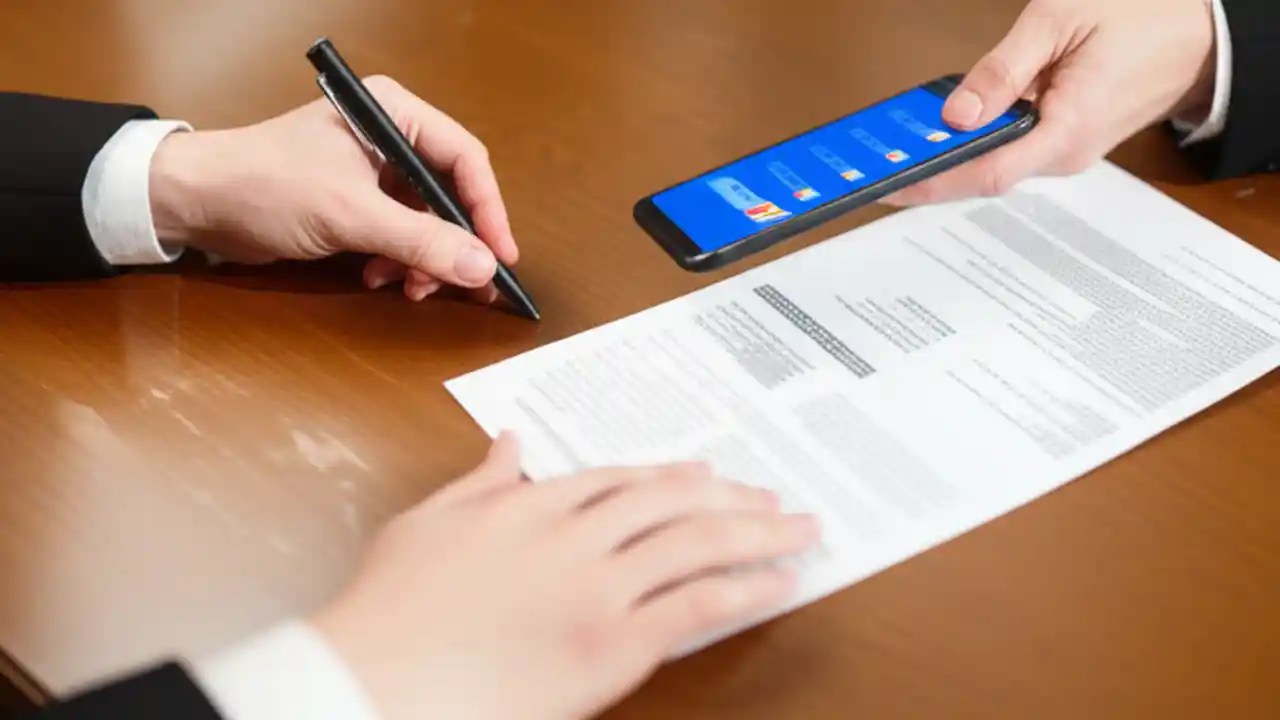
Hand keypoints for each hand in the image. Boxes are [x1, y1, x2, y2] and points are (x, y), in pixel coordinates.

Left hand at [148, 76, 516, 300]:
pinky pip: (399, 233)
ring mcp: (371, 170)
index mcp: (393, 114)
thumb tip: (482, 266)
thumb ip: (421, 242)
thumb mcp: (351, 215)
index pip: (465, 159)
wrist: (195, 203)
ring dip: (423, 258)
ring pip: (426, 220)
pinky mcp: (355, 200)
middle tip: (466, 284)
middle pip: (449, 194)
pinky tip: (379, 277)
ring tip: (409, 285)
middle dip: (454, 243)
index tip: (500, 255)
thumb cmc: (263, 184)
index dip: (488, 210)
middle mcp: (388, 136)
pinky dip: (398, 260)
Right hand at [312, 434, 819, 719]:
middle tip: (774, 499)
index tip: (708, 475)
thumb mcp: (428, 523)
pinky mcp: (612, 644)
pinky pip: (697, 608)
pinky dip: (745, 590)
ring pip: (698, 545)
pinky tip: (778, 583)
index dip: (673, 477)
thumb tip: (510, 440)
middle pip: (674, 503)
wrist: (376, 676)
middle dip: (733, 498)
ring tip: (799, 530)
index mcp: (532, 504)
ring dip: (758, 534)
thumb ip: (480, 480)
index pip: (620, 479)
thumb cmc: (390, 609)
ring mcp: (598, 588)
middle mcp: (575, 535)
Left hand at [886, 0, 1216, 205]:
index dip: (931, 182)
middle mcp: (1065, 153)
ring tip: (898, 147)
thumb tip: (956, 112)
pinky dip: (977, 142)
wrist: (1201, 33)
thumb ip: (1004, 69)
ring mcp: (1065, 152)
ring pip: (994, 162)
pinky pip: (1011, 148)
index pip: (985, 172)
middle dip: (928, 171)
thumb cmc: (1142, 17)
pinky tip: (947, 129)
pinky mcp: (1063, 142)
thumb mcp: (1061, 20)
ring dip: (949, 156)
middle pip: (981, 174)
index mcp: (1067, 130)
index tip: (887, 185)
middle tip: (876, 166)